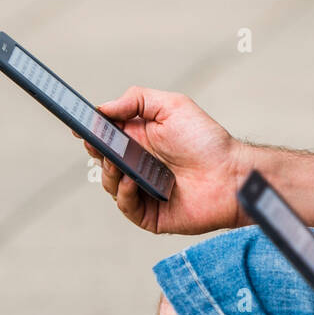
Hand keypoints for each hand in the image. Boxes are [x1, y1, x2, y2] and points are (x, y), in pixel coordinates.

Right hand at [80, 87, 243, 234]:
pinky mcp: (151, 214)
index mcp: (141, 140)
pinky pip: (126, 206)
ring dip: (108, 171)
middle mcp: (140, 165)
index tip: (80, 127)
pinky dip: (122, 193)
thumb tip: (102, 108)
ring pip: (109, 183)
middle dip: (97, 151)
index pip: (106, 137)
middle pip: (103, 159)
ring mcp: (144, 190)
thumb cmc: (207, 140)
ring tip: (117, 161)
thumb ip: (136, 100)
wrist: (233, 174)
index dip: (92, 132)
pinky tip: (129, 180)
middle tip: (97, 143)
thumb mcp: (173, 106)